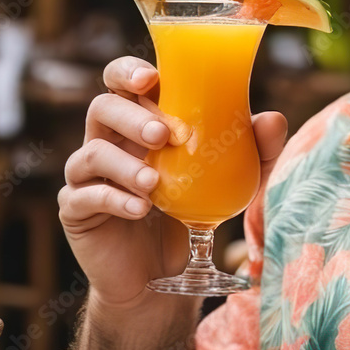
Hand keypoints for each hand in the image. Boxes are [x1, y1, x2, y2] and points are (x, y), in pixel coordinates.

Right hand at [59, 55, 286, 310]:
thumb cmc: (191, 212)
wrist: (160, 278)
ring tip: (154, 182)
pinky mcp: (77, 210)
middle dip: (131, 115)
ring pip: (91, 151)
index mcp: (138, 120)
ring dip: (125, 164)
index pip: (121, 80)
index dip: (128, 71)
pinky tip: (140, 209)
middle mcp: (108, 139)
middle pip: (102, 106)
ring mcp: (87, 174)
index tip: (151, 77)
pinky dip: (114, 198)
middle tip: (163, 134)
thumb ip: (254, 150)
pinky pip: (84, 195)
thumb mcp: (232, 180)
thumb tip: (273, 119)